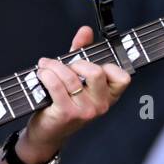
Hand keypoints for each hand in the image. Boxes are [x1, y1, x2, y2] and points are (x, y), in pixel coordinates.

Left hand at [18, 25, 130, 163]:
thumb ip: (82, 52)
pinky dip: (46, 75)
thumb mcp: (76, 76)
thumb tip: (85, 30)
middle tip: (64, 65)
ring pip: (71, 77)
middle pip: (96, 72)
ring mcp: (85, 111)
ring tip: (44, 66)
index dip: (107, 65)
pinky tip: (40, 74)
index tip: (90, 63)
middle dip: (76, 63)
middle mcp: (101, 105)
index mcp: (109, 96)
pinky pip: (56, 85)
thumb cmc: (63, 103)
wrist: (47, 133)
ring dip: (53, 66)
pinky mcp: (66, 114)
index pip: (123, 77)